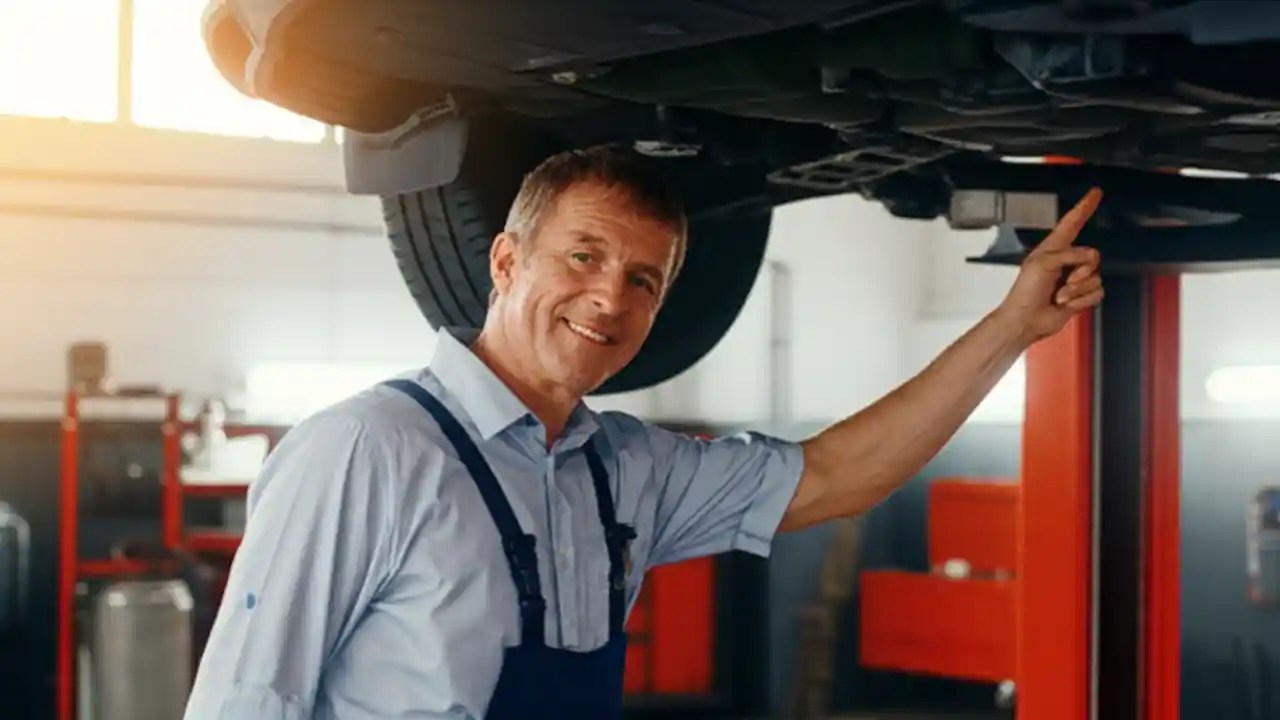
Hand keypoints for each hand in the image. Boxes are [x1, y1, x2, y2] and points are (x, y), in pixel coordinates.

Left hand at [996, 187, 1104, 342]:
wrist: (1026, 320)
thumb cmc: (1025, 292)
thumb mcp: (1043, 262)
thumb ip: (1069, 254)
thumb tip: (1087, 260)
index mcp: (1053, 248)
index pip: (1072, 222)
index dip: (1084, 207)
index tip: (1095, 193)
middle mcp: (1066, 261)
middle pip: (1093, 256)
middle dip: (1081, 271)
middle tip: (1064, 281)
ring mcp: (1074, 279)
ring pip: (1096, 277)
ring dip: (1077, 290)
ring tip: (1059, 296)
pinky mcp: (1080, 296)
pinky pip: (1096, 293)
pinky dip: (1081, 301)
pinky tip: (1066, 304)